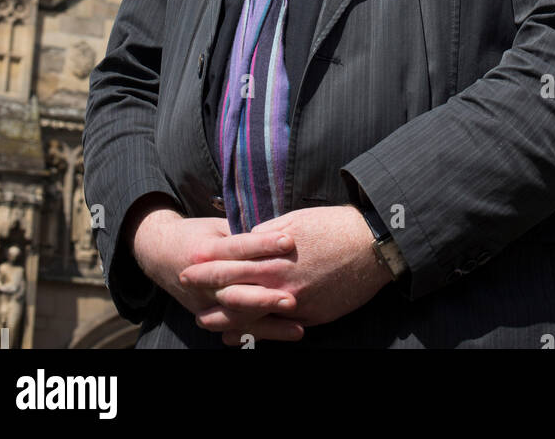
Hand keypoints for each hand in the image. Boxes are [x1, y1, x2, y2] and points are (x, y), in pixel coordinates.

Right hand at [125, 194, 303, 343]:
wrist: (160, 254)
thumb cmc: (198, 235)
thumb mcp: (218, 227)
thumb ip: (243, 233)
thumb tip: (279, 232)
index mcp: (205, 251)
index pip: (238, 248)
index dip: (263, 244)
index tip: (289, 241)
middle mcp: (201, 279)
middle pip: (235, 289)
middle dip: (265, 296)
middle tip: (293, 299)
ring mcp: (203, 302)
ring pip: (237, 316)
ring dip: (267, 323)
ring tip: (297, 328)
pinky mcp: (206, 315)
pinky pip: (234, 329)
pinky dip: (256, 335)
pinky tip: (279, 337)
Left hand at [179, 205, 392, 342]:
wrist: (370, 246)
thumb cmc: (333, 227)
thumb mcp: (295, 221)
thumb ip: (267, 233)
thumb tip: (247, 238)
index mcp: (273, 257)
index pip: (230, 262)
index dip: (207, 265)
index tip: (187, 264)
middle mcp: (279, 283)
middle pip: (234, 291)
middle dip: (207, 291)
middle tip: (184, 290)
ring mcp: (294, 303)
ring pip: (251, 316)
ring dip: (225, 319)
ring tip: (205, 321)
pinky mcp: (310, 316)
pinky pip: (277, 328)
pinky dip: (255, 332)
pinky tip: (240, 334)